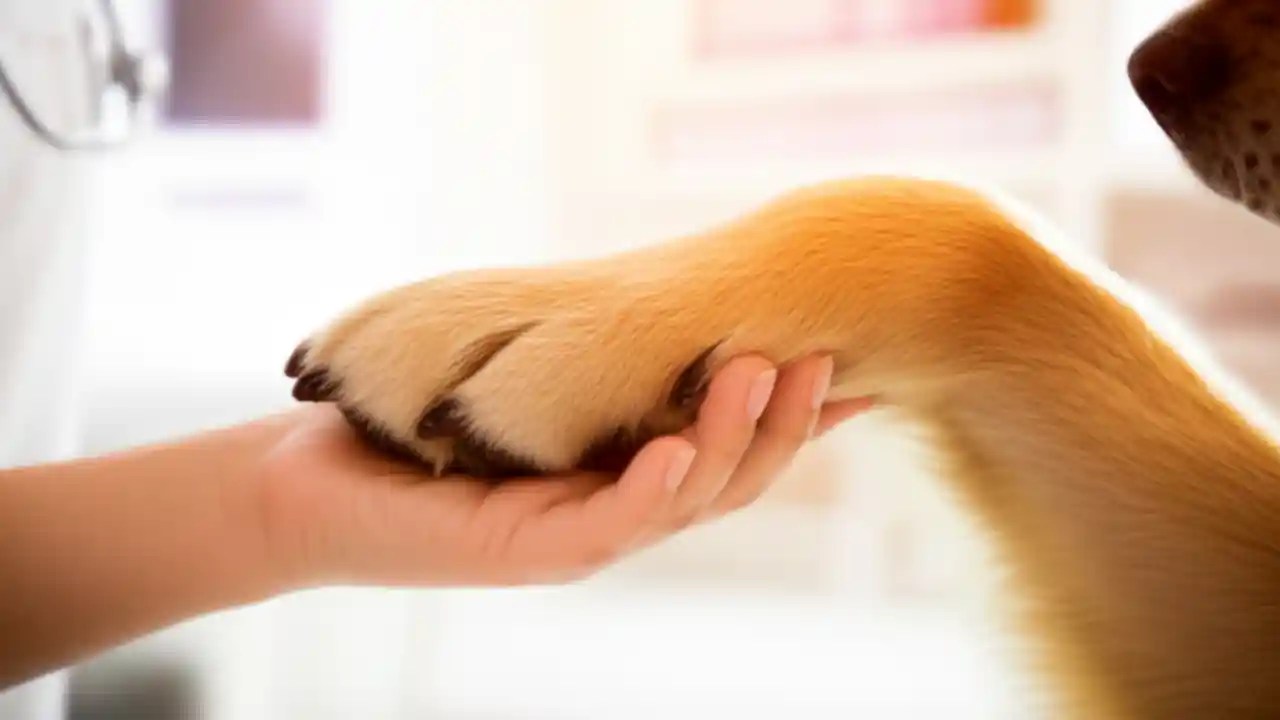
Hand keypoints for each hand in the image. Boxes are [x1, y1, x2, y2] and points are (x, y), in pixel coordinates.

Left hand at [254, 355, 873, 588]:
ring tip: (762, 371)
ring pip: (683, 501)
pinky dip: (648, 486)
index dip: (794, 423)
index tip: (851, 373)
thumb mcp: (524, 385)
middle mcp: (613, 516)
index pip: (728, 453)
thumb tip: (648, 300)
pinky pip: (607, 524)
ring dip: (728, 440)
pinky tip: (673, 445)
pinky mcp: (525, 548)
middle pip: (728, 483)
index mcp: (621, 480)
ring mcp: (574, 539)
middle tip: (821, 358)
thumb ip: (590, 365)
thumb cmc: (415, 429)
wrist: (309, 484)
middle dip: (781, 427)